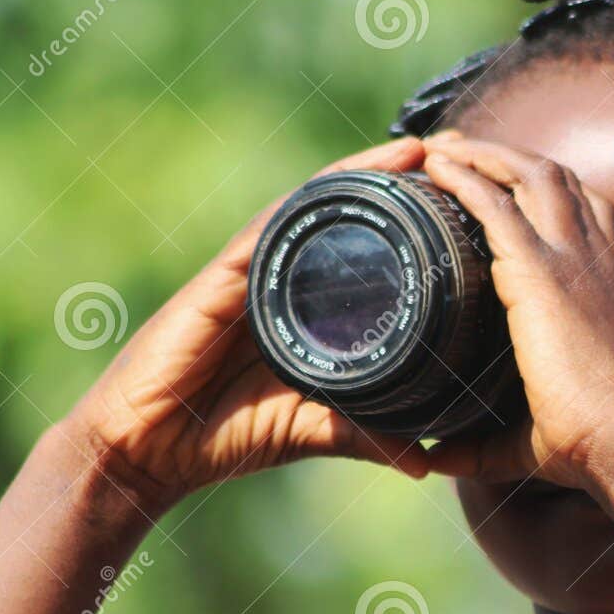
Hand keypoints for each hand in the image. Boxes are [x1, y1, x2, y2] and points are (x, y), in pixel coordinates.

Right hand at [62, 137, 431, 512]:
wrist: (148, 453)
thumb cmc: (222, 436)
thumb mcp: (309, 432)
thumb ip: (363, 436)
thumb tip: (427, 462)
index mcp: (302, 305)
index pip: (363, 247)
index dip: (408, 218)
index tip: (465, 196)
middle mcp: (278, 277)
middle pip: (342, 212)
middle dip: (395, 178)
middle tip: (455, 152)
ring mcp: (246, 273)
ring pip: (310, 208)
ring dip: (360, 175)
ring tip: (414, 151)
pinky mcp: (217, 282)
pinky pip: (263, 233)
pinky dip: (301, 206)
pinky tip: (340, 184)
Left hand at [419, 134, 613, 489]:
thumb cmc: (588, 447)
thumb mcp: (530, 435)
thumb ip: (480, 441)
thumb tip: (432, 458)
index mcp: (604, 283)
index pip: (580, 209)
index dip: (539, 186)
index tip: (497, 178)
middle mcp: (592, 259)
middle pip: (551, 176)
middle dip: (503, 153)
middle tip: (454, 148)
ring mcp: (570, 259)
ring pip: (526, 173)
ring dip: (481, 152)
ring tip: (438, 146)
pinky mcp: (540, 273)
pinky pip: (495, 204)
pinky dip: (465, 178)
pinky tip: (434, 168)